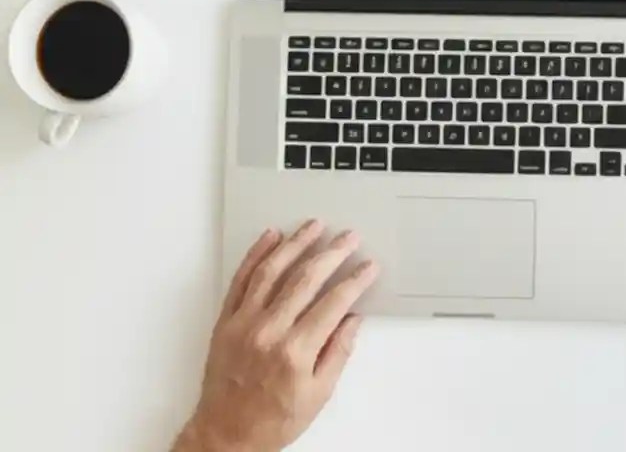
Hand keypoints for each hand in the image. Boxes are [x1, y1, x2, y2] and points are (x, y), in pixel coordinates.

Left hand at [173, 221, 379, 451]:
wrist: (226, 435)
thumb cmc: (271, 420)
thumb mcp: (318, 395)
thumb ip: (337, 353)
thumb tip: (351, 319)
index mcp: (296, 351)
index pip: (333, 303)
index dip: (354, 281)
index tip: (368, 267)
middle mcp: (268, 332)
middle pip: (305, 279)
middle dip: (332, 254)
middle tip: (348, 238)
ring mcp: (244, 323)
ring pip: (272, 271)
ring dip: (295, 244)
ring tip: (313, 226)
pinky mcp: (225, 322)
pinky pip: (241, 280)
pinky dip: (255, 256)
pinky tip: (270, 238)